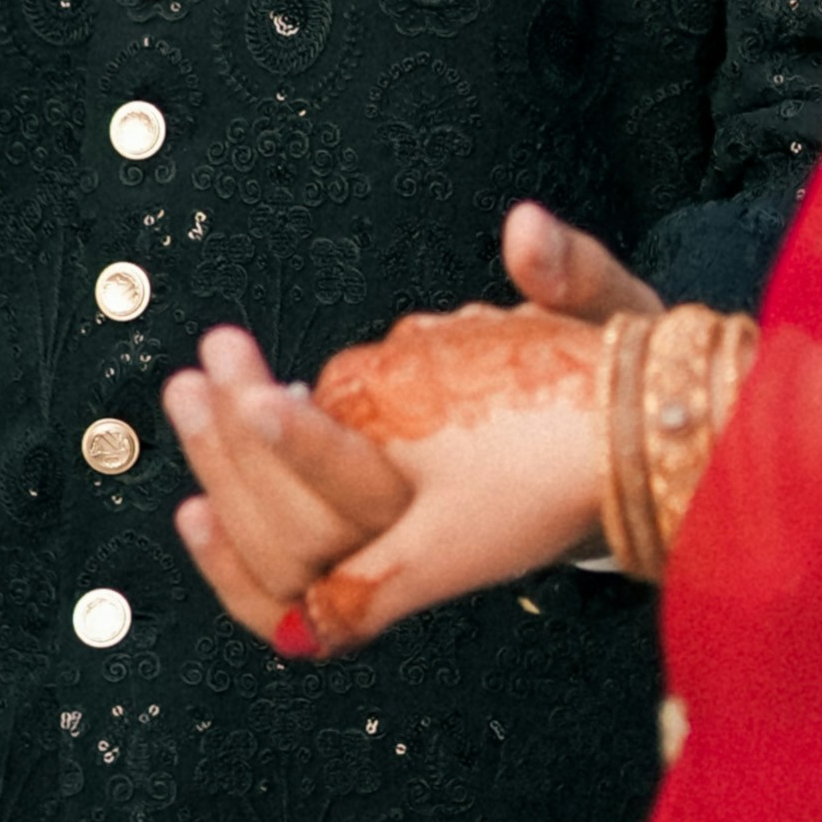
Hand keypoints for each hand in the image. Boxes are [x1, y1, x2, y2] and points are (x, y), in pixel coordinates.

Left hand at [166, 270, 612, 653]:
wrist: (631, 455)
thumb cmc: (614, 391)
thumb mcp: (614, 319)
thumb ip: (573, 272)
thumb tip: (527, 227)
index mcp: (483, 502)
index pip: (370, 491)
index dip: (306, 449)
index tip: (260, 397)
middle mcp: (435, 544)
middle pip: (309, 534)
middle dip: (239, 448)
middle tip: (205, 373)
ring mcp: (403, 555)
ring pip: (288, 558)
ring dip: (225, 477)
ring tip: (190, 396)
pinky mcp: (377, 548)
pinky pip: (291, 594)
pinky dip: (237, 566)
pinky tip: (196, 510)